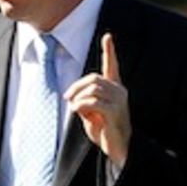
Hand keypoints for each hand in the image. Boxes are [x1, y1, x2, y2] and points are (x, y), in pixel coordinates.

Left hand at [64, 32, 130, 168]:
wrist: (118, 149)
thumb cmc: (104, 131)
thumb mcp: (91, 113)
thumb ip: (85, 101)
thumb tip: (74, 98)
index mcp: (115, 89)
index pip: (112, 66)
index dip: (109, 51)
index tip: (107, 36)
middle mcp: (119, 91)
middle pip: (93, 78)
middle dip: (76, 87)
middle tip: (67, 98)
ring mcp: (119, 101)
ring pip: (92, 89)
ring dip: (78, 98)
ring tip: (73, 108)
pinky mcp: (115, 111)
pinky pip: (93, 102)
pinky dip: (81, 105)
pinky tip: (76, 111)